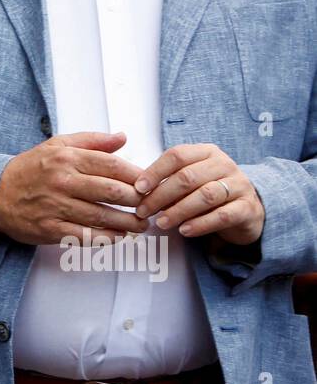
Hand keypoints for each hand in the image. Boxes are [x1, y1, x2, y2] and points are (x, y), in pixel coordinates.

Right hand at [0, 131, 148, 244]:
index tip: (149, 184)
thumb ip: (91, 141)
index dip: (136, 176)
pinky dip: (104, 239)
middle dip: (136, 201)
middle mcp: (63, 182)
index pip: (112, 166)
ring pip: (101, 216)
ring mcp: (56, 207)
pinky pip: (83, 236)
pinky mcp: (49, 229)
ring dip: (126, 223)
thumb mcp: (56, 145)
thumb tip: (122, 138)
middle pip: (111, 191)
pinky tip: (118, 237)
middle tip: (150, 206)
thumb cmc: (29, 170)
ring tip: (141, 225)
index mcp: (67, 158)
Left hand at [134, 143, 264, 245]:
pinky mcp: (247, 208)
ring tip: (161, 223)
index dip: (155, 172)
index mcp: (207, 153)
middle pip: (188, 177)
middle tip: (143, 212)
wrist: (246, 210)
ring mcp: (238, 185)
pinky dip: (201, 224)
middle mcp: (224, 165)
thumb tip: (137, 191)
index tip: (138, 189)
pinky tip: (184, 231)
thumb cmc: (209, 193)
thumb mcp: (190, 182)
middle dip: (161, 195)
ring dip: (179, 210)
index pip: (178, 155)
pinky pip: (222, 215)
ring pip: (206, 195)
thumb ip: (168, 182)